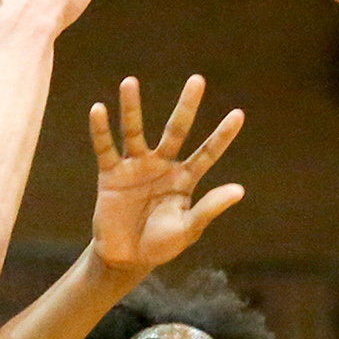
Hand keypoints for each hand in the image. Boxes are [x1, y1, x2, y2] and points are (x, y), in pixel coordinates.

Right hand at [88, 75, 244, 275]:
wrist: (126, 259)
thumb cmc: (161, 245)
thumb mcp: (188, 229)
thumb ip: (209, 208)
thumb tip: (239, 190)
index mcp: (185, 179)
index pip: (208, 152)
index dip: (222, 135)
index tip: (238, 113)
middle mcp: (163, 166)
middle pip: (176, 130)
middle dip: (187, 106)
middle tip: (197, 80)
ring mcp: (136, 167)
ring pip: (134, 131)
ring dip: (132, 108)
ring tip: (129, 81)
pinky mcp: (111, 174)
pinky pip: (105, 148)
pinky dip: (100, 130)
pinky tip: (99, 109)